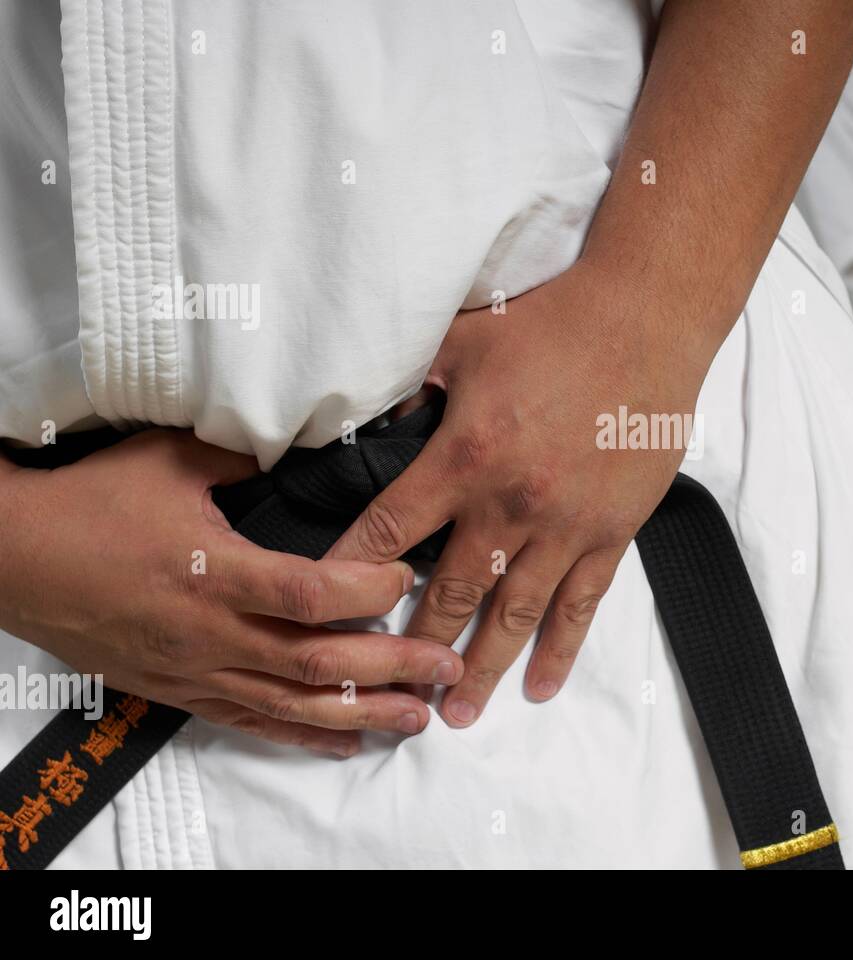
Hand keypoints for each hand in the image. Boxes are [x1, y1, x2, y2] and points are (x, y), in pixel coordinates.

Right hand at [0, 430, 463, 755]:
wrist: (14, 560)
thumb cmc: (91, 504)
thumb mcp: (170, 461)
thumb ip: (246, 460)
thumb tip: (306, 451)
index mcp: (212, 571)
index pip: (308, 593)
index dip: (367, 590)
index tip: (408, 576)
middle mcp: (209, 632)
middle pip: (316, 662)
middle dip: (391, 667)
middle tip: (447, 667)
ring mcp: (195, 670)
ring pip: (292, 704)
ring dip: (362, 713)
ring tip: (417, 717)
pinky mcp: (180, 689)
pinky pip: (251, 721)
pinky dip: (304, 735)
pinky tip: (348, 741)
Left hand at [327, 259, 704, 726]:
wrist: (647, 322)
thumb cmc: (555, 324)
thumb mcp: (464, 341)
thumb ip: (411, 384)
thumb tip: (370, 420)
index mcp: (464, 458)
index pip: (390, 532)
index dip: (351, 574)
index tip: (324, 612)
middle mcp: (511, 505)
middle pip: (450, 593)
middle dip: (414, 644)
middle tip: (388, 688)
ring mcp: (566, 526)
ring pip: (515, 615)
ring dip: (482, 668)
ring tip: (456, 713)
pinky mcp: (612, 532)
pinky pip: (582, 604)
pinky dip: (560, 649)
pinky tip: (541, 685)